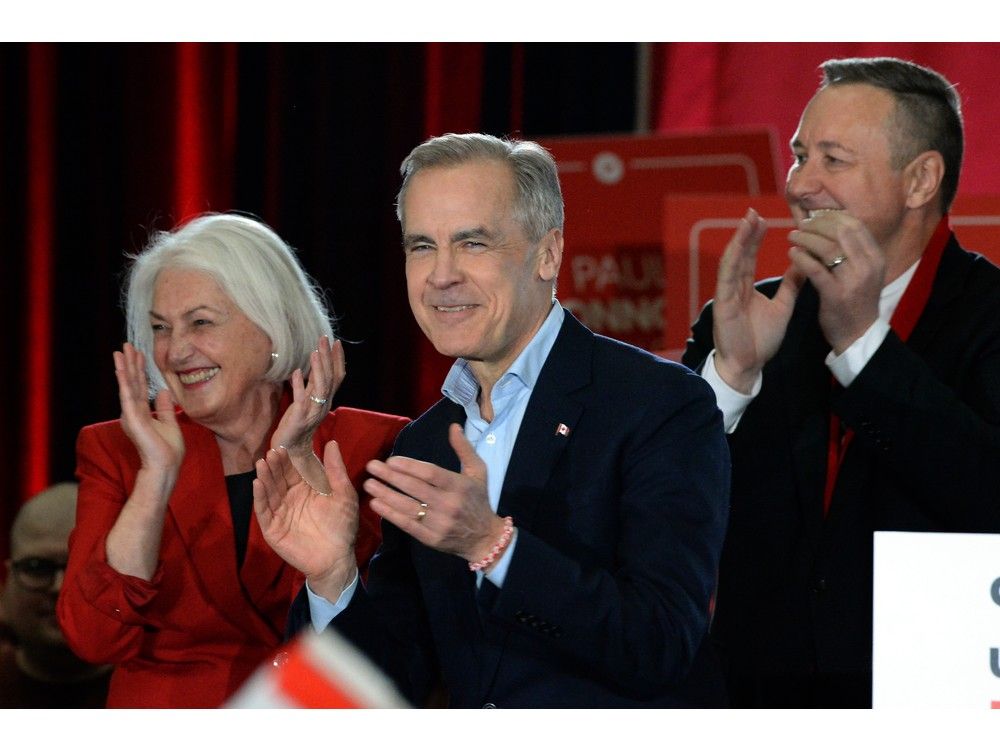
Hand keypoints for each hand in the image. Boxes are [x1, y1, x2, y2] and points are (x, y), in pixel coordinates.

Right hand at [114, 343, 183, 476]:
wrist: (166, 465)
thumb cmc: (168, 449)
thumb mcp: (170, 423)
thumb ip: (165, 407)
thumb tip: (164, 391)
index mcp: (143, 412)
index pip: (141, 386)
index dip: (140, 370)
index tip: (139, 353)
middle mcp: (134, 411)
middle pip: (132, 382)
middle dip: (130, 363)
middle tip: (127, 345)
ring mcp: (131, 414)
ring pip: (127, 385)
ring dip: (124, 367)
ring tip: (120, 351)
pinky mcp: (131, 417)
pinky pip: (127, 394)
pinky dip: (124, 380)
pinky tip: (121, 367)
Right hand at [253, 442, 359, 600]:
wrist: (336, 558)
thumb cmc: (342, 525)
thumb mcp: (343, 494)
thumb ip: (336, 470)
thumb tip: (332, 442)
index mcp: (305, 488)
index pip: (293, 469)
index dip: (288, 458)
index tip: (283, 445)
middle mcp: (290, 497)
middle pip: (279, 478)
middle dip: (274, 466)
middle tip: (271, 453)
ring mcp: (280, 512)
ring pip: (269, 491)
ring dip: (264, 478)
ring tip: (262, 464)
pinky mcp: (272, 528)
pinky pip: (263, 510)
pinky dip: (260, 497)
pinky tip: (257, 484)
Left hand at [271, 336, 344, 492]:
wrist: (291, 451)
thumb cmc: (297, 425)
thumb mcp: (307, 401)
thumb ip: (312, 384)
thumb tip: (315, 363)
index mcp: (326, 401)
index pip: (337, 377)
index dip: (338, 360)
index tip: (336, 342)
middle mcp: (323, 406)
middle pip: (330, 379)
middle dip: (328, 358)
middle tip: (325, 339)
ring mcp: (312, 413)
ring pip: (320, 389)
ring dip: (318, 369)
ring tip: (314, 352)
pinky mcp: (299, 420)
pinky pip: (302, 401)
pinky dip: (300, 386)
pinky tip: (297, 372)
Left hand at [364, 424, 507, 563]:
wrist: (485, 538)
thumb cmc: (478, 500)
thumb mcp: (478, 472)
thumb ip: (464, 449)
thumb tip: (453, 426)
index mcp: (459, 486)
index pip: (430, 474)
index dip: (409, 467)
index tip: (391, 460)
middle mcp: (448, 504)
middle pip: (415, 489)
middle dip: (391, 477)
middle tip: (372, 467)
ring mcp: (439, 523)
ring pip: (407, 507)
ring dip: (385, 495)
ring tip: (369, 484)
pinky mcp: (431, 538)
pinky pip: (407, 525)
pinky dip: (390, 514)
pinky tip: (376, 504)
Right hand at [712, 209, 804, 392]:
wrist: (748, 366)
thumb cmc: (761, 340)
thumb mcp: (782, 307)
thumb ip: (791, 286)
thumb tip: (804, 265)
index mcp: (745, 288)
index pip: (750, 258)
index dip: (755, 239)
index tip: (763, 220)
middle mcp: (734, 288)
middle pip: (740, 255)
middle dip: (746, 233)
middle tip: (753, 212)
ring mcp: (727, 295)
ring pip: (732, 262)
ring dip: (738, 241)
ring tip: (746, 221)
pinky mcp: (723, 304)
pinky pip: (726, 278)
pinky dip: (731, 261)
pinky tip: (737, 247)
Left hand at [788, 211, 884, 353]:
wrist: (858, 335)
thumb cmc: (856, 301)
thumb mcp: (863, 272)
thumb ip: (851, 251)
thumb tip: (829, 225)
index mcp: (875, 257)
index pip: (855, 225)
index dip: (832, 217)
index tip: (815, 217)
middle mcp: (868, 265)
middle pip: (841, 231)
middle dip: (817, 224)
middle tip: (800, 225)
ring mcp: (853, 280)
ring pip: (828, 247)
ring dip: (806, 238)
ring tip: (791, 236)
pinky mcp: (835, 294)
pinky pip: (815, 269)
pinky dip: (801, 258)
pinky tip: (792, 253)